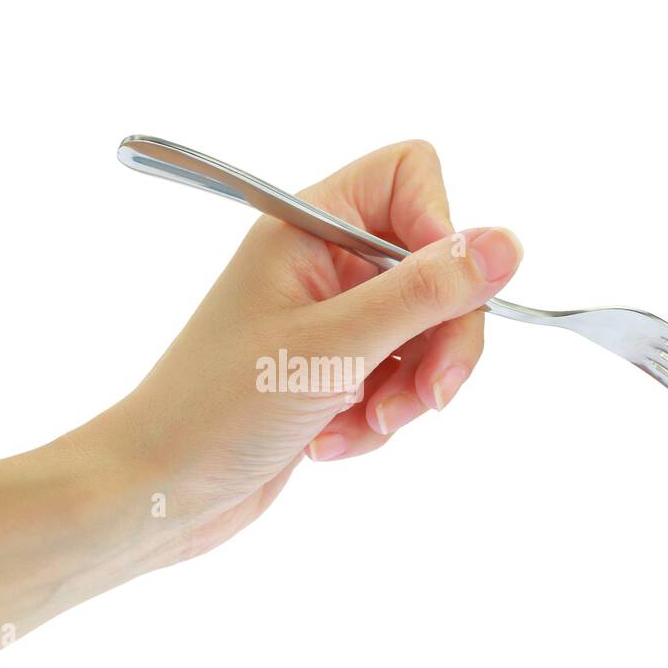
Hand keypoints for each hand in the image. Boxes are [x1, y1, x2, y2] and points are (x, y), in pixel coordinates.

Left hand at [81, 140, 522, 565]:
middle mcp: (321, 261)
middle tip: (427, 398)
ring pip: (422, 332)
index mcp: (308, 226)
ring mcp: (328, 318)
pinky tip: (329, 442)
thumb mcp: (335, 346)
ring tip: (361, 423)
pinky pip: (395, 380)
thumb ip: (426, 293)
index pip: (411, 176)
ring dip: (405, 389)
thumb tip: (508, 244)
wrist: (159, 491)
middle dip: (438, 339)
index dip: (442, 232)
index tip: (441, 298)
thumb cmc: (217, 409)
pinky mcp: (331, 371)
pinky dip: (376, 416)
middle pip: (434, 266)